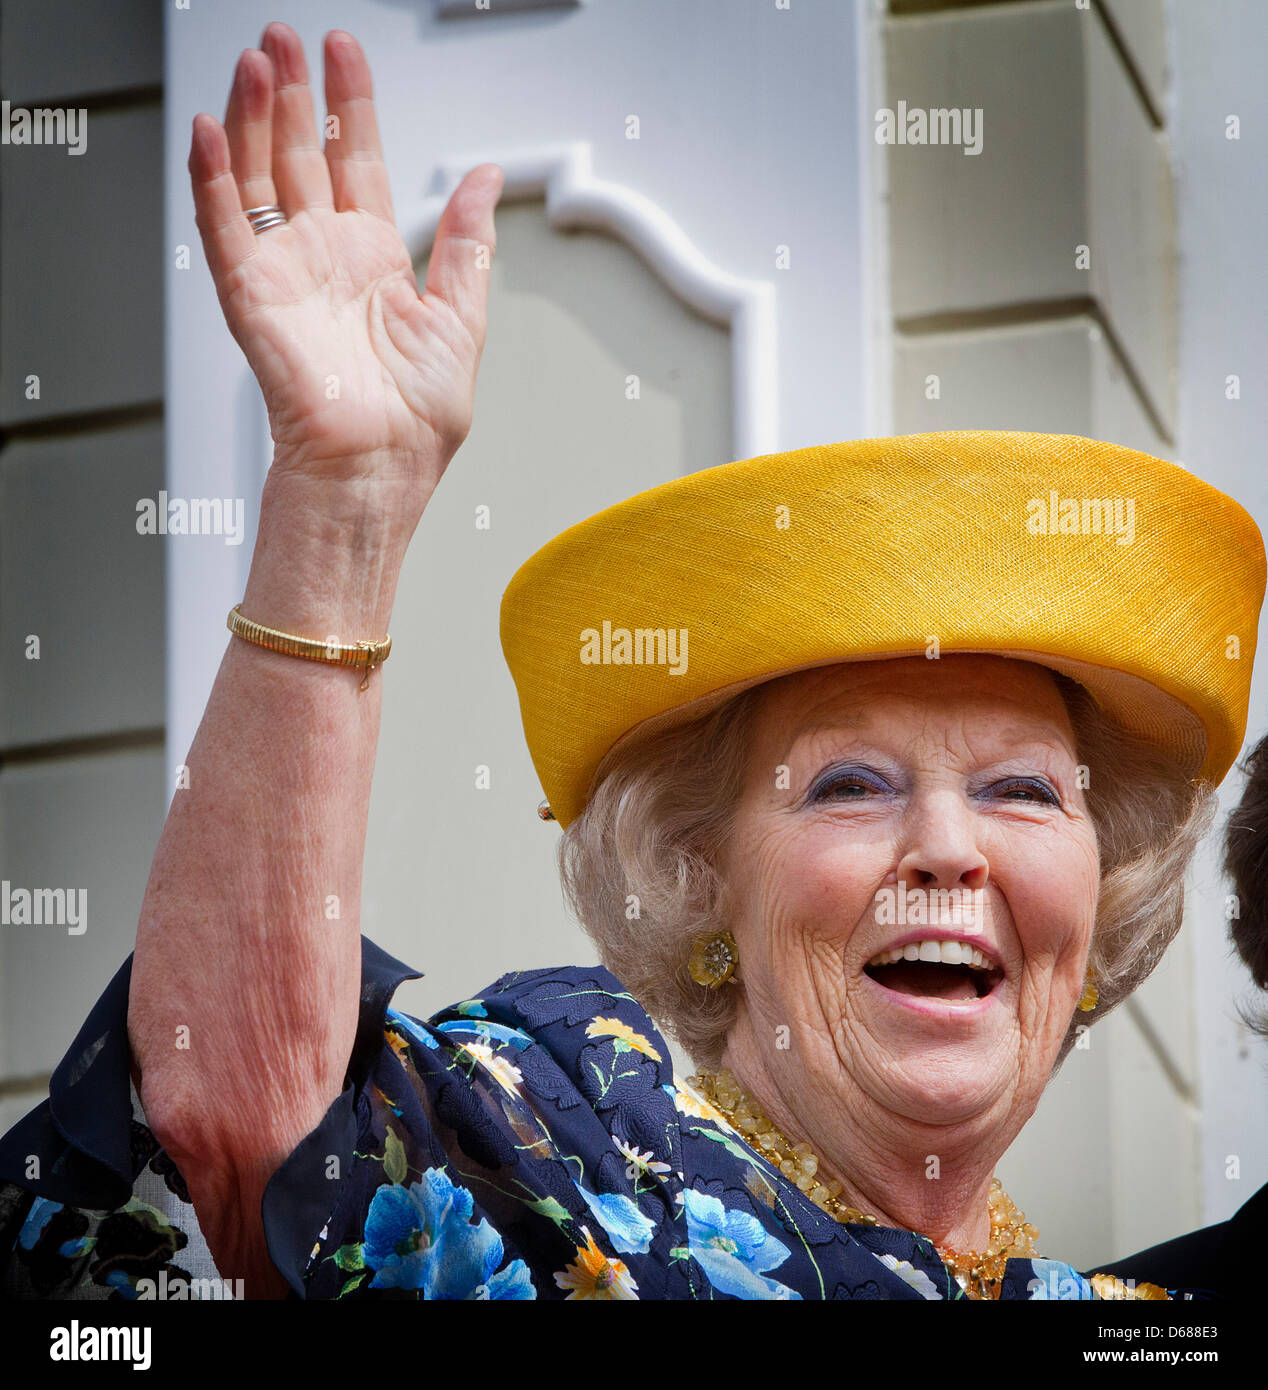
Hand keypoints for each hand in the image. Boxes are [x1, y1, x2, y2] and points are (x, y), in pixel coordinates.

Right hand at [189, 22, 502, 515]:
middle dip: (292, 93)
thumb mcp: (461, 316)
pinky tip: (210, 128)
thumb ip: (467, 243)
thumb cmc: (419, 421)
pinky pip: (223, 226)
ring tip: (255, 61)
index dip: (349, 106)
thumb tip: (485, 180)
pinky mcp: (251, 296)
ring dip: (251, 116)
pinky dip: (212, 177)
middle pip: (299, 154)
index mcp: (373, 260)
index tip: (344, 53)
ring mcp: (284, 273)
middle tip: (284, 37)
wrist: (380, 469)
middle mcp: (324, 258)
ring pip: (257, 175)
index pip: (354, 161)